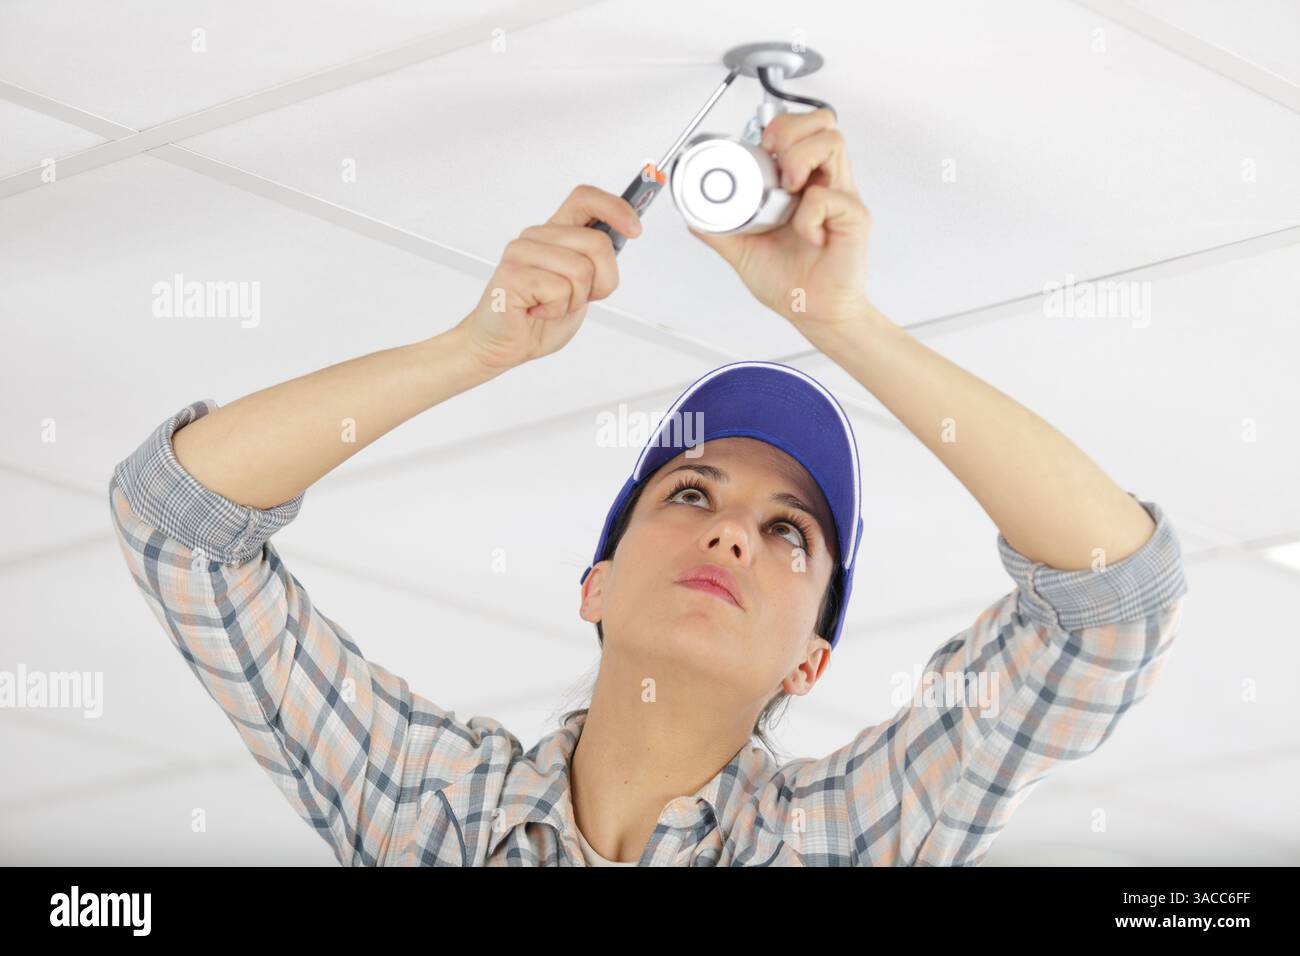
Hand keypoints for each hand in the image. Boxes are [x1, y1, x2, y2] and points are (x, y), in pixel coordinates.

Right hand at [459, 185, 641, 372]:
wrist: (504, 344)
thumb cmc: (540, 316)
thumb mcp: (583, 287)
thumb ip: (598, 261)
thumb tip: (627, 231)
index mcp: (555, 233)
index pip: (585, 198)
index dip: (615, 207)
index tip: (634, 229)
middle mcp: (537, 236)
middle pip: (597, 243)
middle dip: (601, 282)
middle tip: (575, 298)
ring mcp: (521, 252)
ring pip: (581, 270)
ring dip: (574, 300)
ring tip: (551, 305)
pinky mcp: (512, 274)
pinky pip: (559, 290)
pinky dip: (556, 310)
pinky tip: (537, 310)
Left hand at [688, 107, 871, 333]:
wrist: (813, 313)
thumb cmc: (790, 282)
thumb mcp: (743, 250)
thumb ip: (719, 230)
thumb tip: (692, 215)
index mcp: (802, 183)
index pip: (802, 127)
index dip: (780, 125)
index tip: (760, 146)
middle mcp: (824, 182)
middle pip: (822, 121)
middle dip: (791, 129)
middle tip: (774, 158)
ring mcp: (840, 197)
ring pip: (833, 142)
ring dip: (800, 157)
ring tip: (788, 188)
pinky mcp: (853, 217)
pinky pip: (830, 196)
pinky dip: (809, 213)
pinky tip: (805, 233)